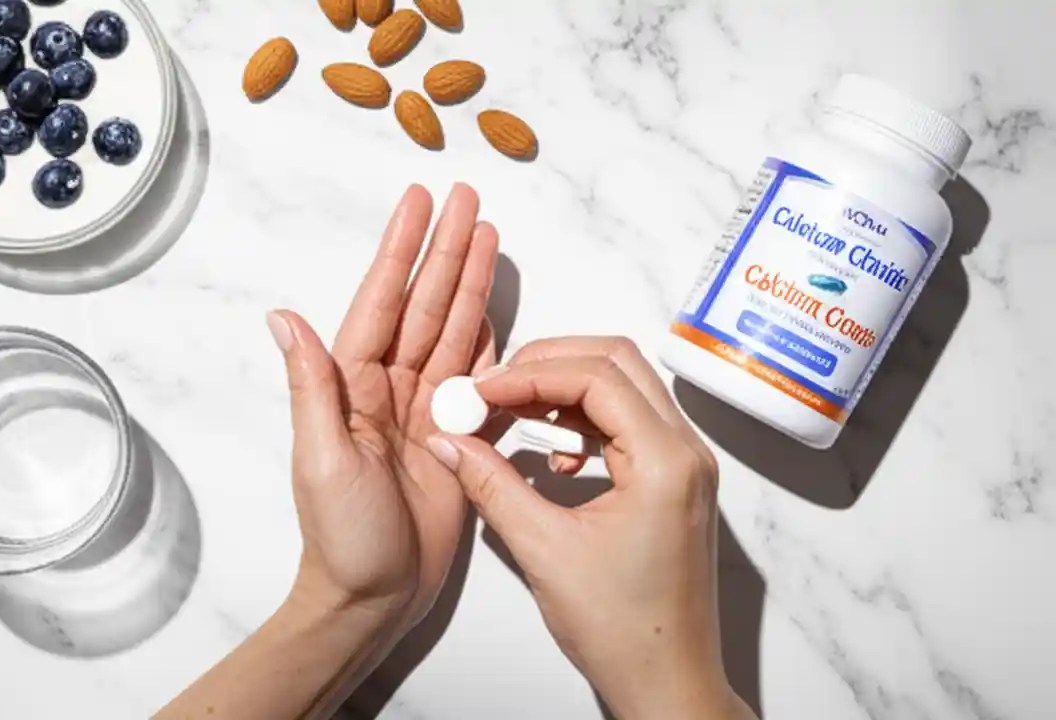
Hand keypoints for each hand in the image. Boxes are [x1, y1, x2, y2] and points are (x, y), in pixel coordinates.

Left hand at [158, 184, 497, 719]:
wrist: (374, 599)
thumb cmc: (342, 539)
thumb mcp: (321, 459)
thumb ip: (312, 386)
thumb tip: (284, 318)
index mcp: (352, 387)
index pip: (381, 302)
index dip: (401, 251)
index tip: (417, 202)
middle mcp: (389, 389)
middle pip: (423, 305)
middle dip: (445, 250)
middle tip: (468, 198)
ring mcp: (425, 411)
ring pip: (452, 331)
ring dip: (469, 282)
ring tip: (487, 234)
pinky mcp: (455, 436)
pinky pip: (475, 375)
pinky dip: (488, 336)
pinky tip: (495, 302)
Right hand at [426, 337, 755, 719]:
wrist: (668, 683)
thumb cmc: (625, 630)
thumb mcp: (544, 550)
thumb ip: (493, 485)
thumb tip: (450, 441)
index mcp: (666, 462)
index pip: (597, 377)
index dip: (531, 375)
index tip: (483, 390)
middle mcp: (686, 453)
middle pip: (617, 364)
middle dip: (550, 365)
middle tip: (496, 387)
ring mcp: (683, 466)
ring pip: (623, 389)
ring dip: (564, 391)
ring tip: (511, 414)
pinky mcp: (671, 483)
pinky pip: (627, 424)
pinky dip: (583, 422)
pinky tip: (550, 457)